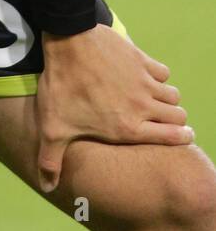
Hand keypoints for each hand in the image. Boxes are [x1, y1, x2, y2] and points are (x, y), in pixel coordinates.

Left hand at [35, 24, 192, 193]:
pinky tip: (144, 77)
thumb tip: (47, 188)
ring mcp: (144, 82)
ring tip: (153, 101)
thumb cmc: (62, 87)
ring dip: (167, 99)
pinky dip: (158, 76)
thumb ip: (51, 161)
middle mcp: (142, 107)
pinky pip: (163, 72)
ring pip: (173, 95)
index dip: (181, 139)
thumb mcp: (53, 129)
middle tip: (162, 120)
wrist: (69, 41)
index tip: (182, 137)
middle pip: (178, 116)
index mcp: (128, 128)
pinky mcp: (142, 60)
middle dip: (174, 120)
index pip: (171, 138)